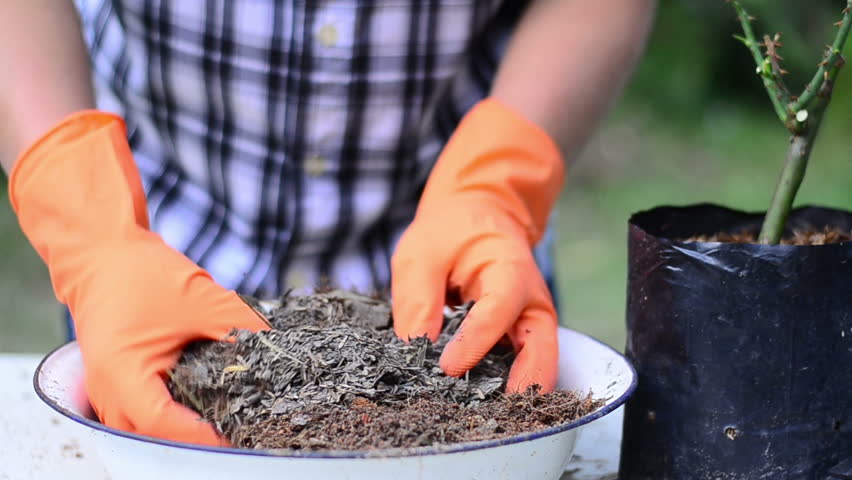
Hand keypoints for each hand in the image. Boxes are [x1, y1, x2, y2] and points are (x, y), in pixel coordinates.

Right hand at [9, 112, 269, 444]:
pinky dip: (163, 413)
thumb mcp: (203, 301)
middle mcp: (106, 389)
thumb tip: (277, 353)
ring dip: (174, 430)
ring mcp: (103, 386)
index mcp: (122, 373)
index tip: (234, 437)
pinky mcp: (112, 378)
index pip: (162, 424)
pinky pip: (135, 410)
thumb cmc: (143, 272)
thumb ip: (242, 329)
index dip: (200, 436)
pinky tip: (195, 407)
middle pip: (148, 436)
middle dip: (189, 440)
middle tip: (230, 434)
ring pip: (139, 428)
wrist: (102, 248)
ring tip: (216, 424)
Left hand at [391, 99, 564, 392]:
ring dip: (516, 394)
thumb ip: (418, 298)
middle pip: (540, 350)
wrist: (477, 218)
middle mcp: (530, 301)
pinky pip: (521, 369)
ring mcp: (530, 323)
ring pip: (539, 367)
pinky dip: (506, 389)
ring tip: (485, 419)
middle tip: (490, 415)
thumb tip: (415, 349)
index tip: (445, 367)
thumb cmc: (450, 233)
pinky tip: (479, 407)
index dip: (475, 341)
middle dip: (520, 385)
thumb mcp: (421, 254)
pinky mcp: (521, 339)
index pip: (498, 309)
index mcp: (509, 268)